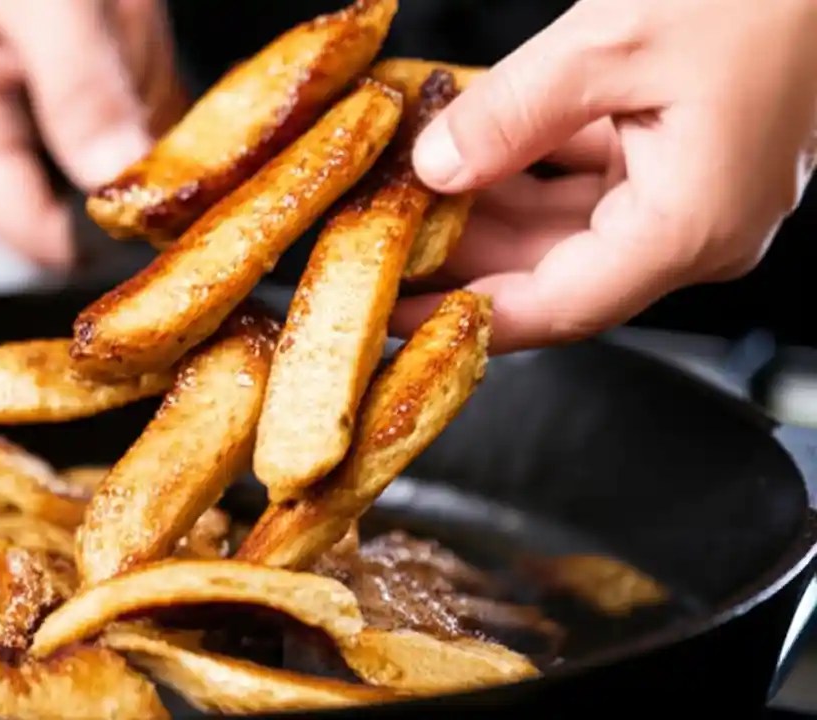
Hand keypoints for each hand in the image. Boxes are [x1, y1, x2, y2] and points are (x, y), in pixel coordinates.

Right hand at [0, 0, 185, 267]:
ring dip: (164, 179)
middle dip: (137, 210)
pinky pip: (138, 144)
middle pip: (74, 224)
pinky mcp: (87, 98)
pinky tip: (206, 130)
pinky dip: (178, 143)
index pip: (26, 237)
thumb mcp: (43, 3)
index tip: (165, 224)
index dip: (98, 243)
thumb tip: (114, 176)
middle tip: (198, 188)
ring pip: (115, 190)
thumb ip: (77, 90)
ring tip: (205, 152)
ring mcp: (45, 119)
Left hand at [394, 0, 816, 353]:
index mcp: (690, 228)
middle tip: (388, 240)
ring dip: (490, 207)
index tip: (398, 315)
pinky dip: (530, 165)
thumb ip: (511, 113)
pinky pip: (590, 180)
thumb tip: (437, 167)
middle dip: (465, 255)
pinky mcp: (688, 155)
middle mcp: (698, 227)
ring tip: (412, 191)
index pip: (558, 307)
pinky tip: (471, 146)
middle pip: (554, 269)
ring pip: (567, 225)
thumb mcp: (612, 41)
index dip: (466, 315)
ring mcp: (695, 192)